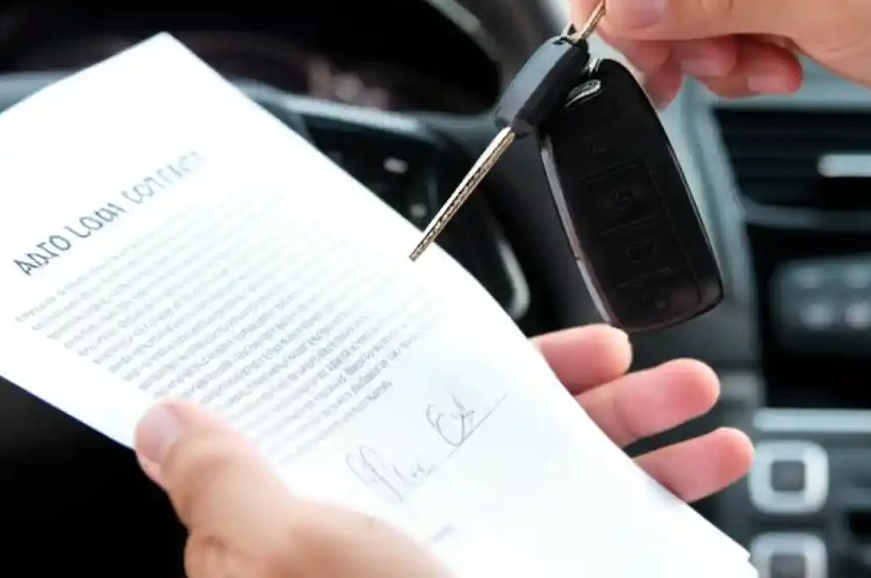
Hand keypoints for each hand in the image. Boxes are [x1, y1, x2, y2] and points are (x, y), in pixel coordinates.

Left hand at [133, 325, 749, 576]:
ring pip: (559, 469)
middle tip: (611, 351)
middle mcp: (403, 553)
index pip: (363, 416)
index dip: (406, 361)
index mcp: (326, 536)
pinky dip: (665, 491)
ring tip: (689, 394)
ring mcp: (481, 572)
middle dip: (559, 382)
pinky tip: (709, 465)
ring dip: (634, 424)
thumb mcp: (290, 558)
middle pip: (477, 429)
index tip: (458, 317)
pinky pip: (610, 523)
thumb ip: (224, 486)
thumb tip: (162, 426)